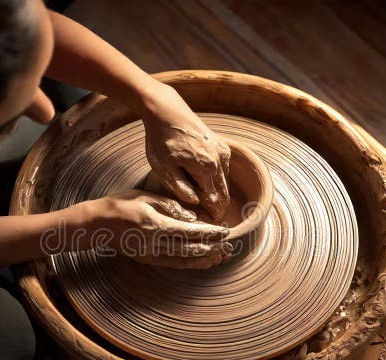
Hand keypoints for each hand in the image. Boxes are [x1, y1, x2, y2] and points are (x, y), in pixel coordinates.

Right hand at [89, 190, 230, 268]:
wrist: (96, 224)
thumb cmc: (119, 205)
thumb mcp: (145, 198)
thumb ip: (170, 207)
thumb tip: (193, 216)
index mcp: (155, 225)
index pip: (189, 231)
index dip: (209, 232)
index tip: (225, 231)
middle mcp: (154, 243)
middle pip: (190, 248)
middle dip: (212, 248)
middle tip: (230, 247)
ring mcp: (150, 254)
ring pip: (183, 259)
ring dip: (203, 259)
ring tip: (221, 257)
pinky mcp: (147, 259)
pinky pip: (173, 263)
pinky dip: (189, 263)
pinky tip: (201, 262)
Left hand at [140, 84, 230, 220]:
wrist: (166, 110)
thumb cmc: (161, 139)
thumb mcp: (163, 168)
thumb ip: (180, 188)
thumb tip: (196, 204)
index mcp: (206, 168)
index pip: (216, 202)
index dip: (210, 216)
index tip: (199, 222)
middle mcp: (220, 160)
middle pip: (224, 195)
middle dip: (214, 208)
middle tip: (199, 215)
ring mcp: (223, 152)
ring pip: (224, 183)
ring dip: (215, 194)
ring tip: (195, 198)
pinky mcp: (222, 146)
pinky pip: (223, 171)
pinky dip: (215, 179)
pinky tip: (199, 181)